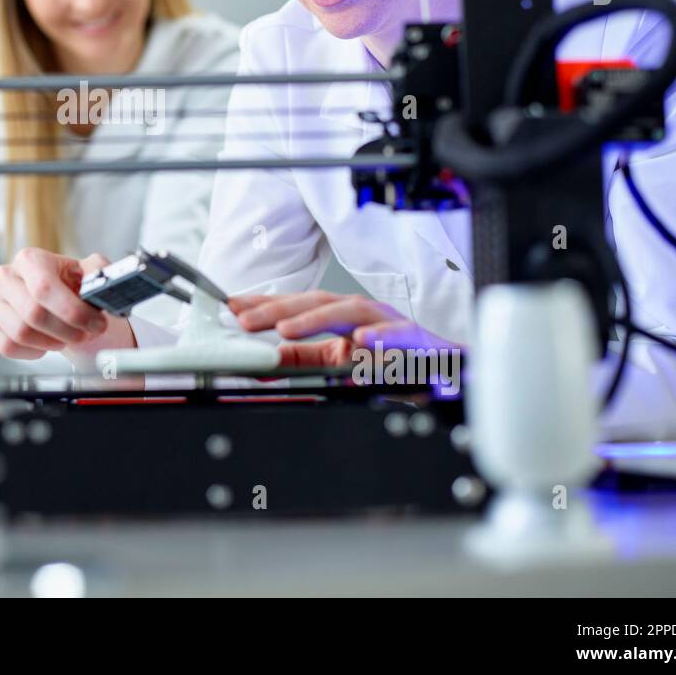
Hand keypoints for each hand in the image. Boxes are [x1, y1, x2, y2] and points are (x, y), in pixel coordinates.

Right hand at [0, 248, 134, 360]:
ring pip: (20, 334)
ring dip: (51, 343)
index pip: (45, 288)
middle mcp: (5, 275)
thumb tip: (100, 275)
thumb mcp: (90, 276)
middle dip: (67, 331)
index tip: (96, 324)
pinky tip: (44, 344)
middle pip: (33, 314)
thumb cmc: (71, 290)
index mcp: (30, 259)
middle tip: (84, 334)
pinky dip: (31, 352)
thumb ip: (98, 271)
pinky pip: (6, 346)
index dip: (73, 312)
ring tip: (65, 337)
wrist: (57, 304)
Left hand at [228, 291, 454, 367]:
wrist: (444, 371)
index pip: (297, 304)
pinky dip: (380, 339)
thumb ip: (302, 360)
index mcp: (340, 316)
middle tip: (246, 320)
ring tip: (287, 330)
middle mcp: (361, 313)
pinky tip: (361, 344)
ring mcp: (388, 322)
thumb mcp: (338, 362)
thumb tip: (261, 362)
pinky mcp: (416, 341)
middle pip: (317, 302)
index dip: (264, 303)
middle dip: (279, 309)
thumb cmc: (389, 362)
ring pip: (352, 312)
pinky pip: (397, 336)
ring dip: (317, 320)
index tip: (231, 305)